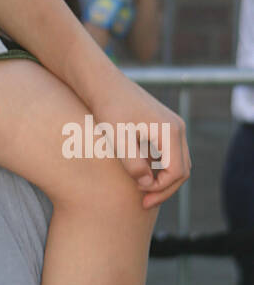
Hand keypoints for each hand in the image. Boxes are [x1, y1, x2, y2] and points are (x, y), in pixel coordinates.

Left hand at [89, 75, 190, 208]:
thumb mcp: (118, 138)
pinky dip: (160, 167)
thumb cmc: (107, 108)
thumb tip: (147, 183)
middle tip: (143, 202)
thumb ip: (133, 163)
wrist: (102, 82)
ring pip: (178, 162)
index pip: (177, 173)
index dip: (161, 190)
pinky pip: (170, 152)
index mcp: (170, 131)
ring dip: (163, 179)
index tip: (141, 197)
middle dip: (165, 188)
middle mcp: (177, 127)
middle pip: (182, 169)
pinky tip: (140, 174)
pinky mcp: (163, 123)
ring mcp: (172, 124)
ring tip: (142, 190)